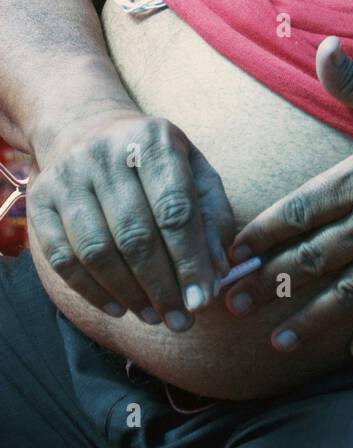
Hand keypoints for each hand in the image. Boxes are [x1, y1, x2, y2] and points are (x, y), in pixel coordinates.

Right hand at [27, 107, 235, 329]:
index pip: (174, 209)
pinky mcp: (40, 200)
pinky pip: (62, 258)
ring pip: (97, 251)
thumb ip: (212, 216)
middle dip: (162, 287)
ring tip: (153, 316)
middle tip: (181, 320)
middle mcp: (106, 153)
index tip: (202, 301)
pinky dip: (91, 291)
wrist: (86, 127)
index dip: (190, 261)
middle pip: (135, 235)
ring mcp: (68, 176)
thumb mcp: (194, 170)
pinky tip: (119, 307)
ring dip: (128, 293)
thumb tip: (216, 272)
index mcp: (152, 140)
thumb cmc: (153, 159)